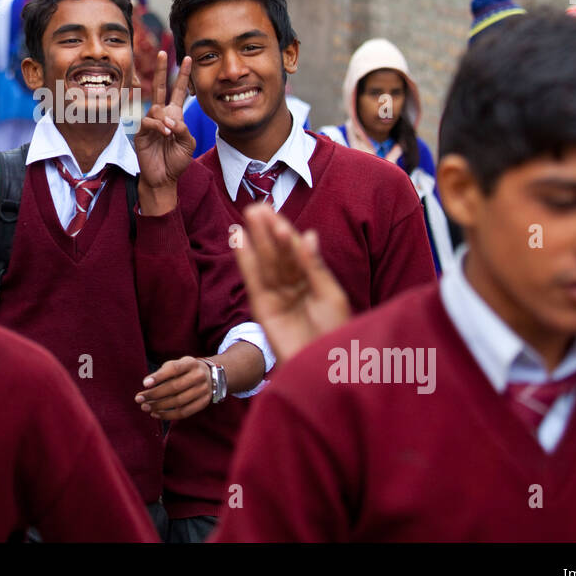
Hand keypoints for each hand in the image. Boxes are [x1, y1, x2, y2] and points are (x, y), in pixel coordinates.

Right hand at [133, 52, 194, 199]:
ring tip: (170, 133)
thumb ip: (183, 128)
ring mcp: (150, 123)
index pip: (179, 91)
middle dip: (161, 70)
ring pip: (156, 108)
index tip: (188, 59)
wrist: (164, 178)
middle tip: (163, 52)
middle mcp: (161, 115)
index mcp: (174, 115)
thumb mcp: (188, 143)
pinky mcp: (141, 132)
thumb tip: (171, 119)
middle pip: (160, 88)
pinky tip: (165, 134)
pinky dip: (158, 126)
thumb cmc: (177, 161)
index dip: (183, 76)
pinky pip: (148, 121)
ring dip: (165, 119)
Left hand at [134, 356, 212, 420]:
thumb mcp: (178, 364)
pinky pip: (184, 412)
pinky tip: (156, 414)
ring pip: (178, 402)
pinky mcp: (203, 403)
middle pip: (175, 387)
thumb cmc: (186, 370)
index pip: (174, 369)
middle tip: (139, 398)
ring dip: (159, 406)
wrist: (211, 376)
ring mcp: (203, 390)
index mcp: (191, 363)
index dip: (159, 376)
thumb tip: (147, 384)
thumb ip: (164, 372)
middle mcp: (199, 376)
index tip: (144, 384)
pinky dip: (168, 415)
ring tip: (145, 407)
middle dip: (154, 394)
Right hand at [234, 204, 350, 363]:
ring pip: (265, 263)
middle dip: (267, 231)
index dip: (286, 233)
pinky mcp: (263, 310)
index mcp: (312, 283)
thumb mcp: (331, 296)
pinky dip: (245, 260)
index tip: (275, 214)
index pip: (296, 253)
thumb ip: (316, 267)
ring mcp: (277, 298)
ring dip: (256, 239)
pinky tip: (239, 240)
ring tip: (247, 215)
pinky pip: (253, 280)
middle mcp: (293, 288)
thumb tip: (309, 235)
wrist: (327, 370)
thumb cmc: (337, 335)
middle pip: (278, 255)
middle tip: (257, 206)